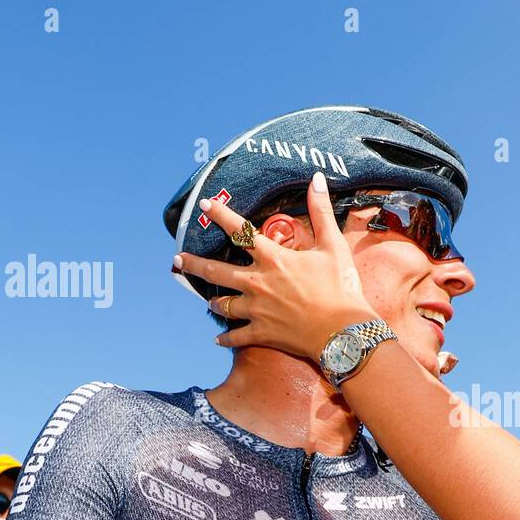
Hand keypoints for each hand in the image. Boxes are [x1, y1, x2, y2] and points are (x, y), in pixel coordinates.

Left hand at [174, 172, 376, 359]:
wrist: (343, 331)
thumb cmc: (340, 288)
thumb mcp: (333, 245)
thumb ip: (322, 211)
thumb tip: (316, 179)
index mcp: (273, 258)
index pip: (241, 231)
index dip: (220, 215)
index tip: (205, 205)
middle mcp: (258, 283)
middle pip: (216, 270)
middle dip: (193, 264)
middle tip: (177, 260)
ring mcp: (257, 310)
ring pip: (223, 305)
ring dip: (213, 301)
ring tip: (206, 298)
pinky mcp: (262, 333)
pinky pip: (237, 337)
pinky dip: (226, 339)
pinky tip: (217, 340)